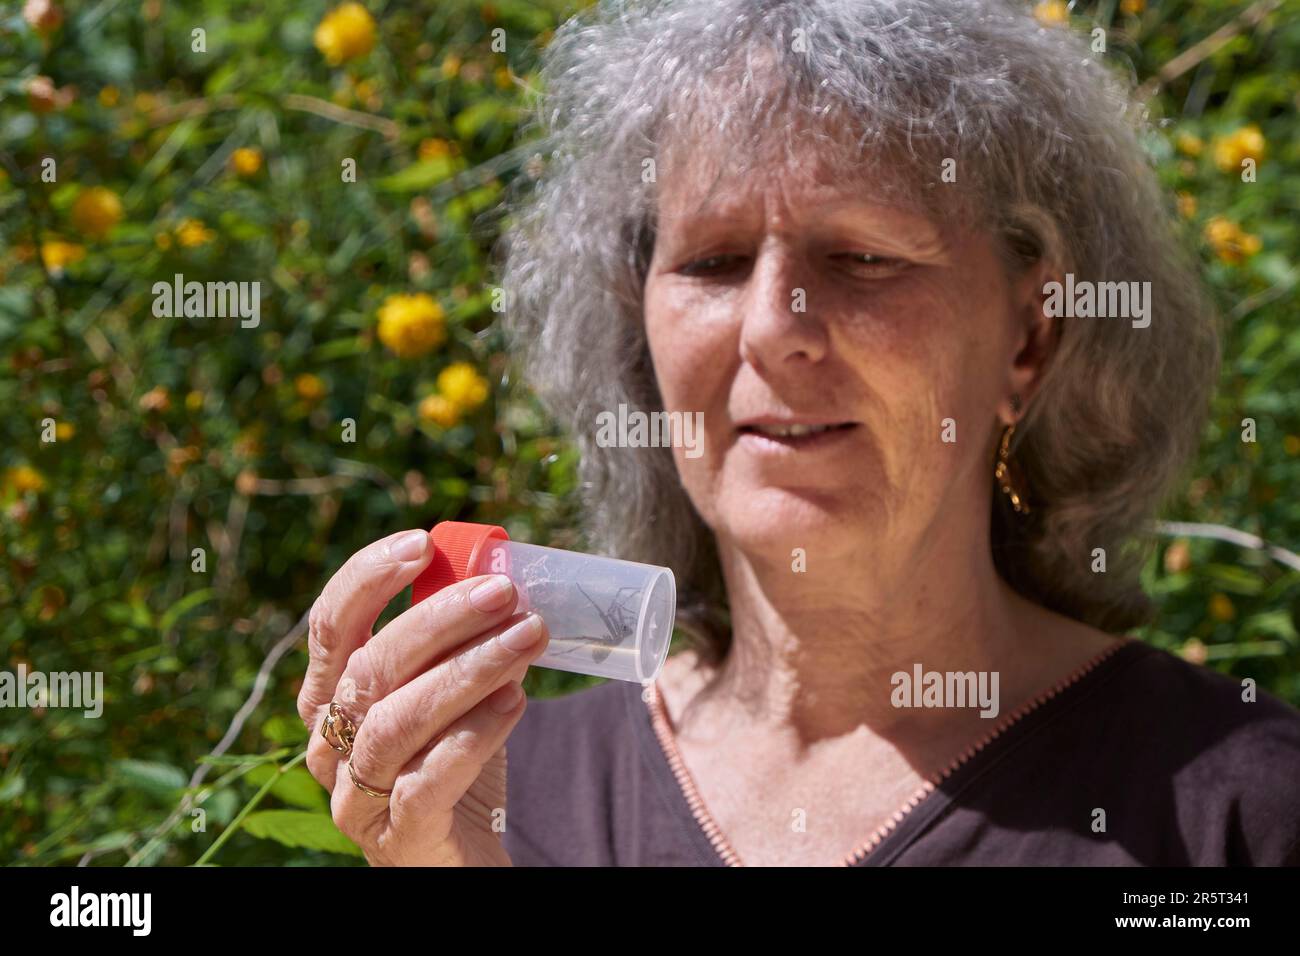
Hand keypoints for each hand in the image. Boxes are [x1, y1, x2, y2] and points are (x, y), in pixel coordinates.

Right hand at [298, 529, 548, 865]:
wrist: (461, 858)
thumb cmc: (451, 761)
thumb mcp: (448, 694)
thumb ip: (456, 645)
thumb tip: (501, 583)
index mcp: (330, 696)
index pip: (331, 625)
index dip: (367, 578)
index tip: (421, 544)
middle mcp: (328, 744)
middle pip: (371, 668)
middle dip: (441, 619)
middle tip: (505, 592)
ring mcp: (357, 797)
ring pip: (396, 722)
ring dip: (467, 670)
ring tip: (527, 638)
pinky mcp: (398, 839)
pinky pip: (425, 783)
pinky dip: (471, 736)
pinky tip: (514, 703)